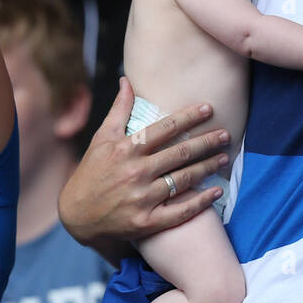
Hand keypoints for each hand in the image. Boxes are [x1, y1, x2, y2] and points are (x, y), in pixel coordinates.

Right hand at [58, 77, 231, 244]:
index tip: (209, 109)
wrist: (76, 215)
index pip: (165, 128)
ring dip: (207, 167)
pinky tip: (216, 192)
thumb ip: (119, 110)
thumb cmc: (92, 171)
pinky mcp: (147, 222)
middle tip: (226, 134)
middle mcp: (136, 171)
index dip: (189, 117)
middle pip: (180, 153)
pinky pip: (180, 211)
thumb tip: (126, 80)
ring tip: (223, 158)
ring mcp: (142, 198)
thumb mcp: (101, 138)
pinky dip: (200, 202)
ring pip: (183, 179)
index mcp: (126, 148)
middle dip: (206, 142)